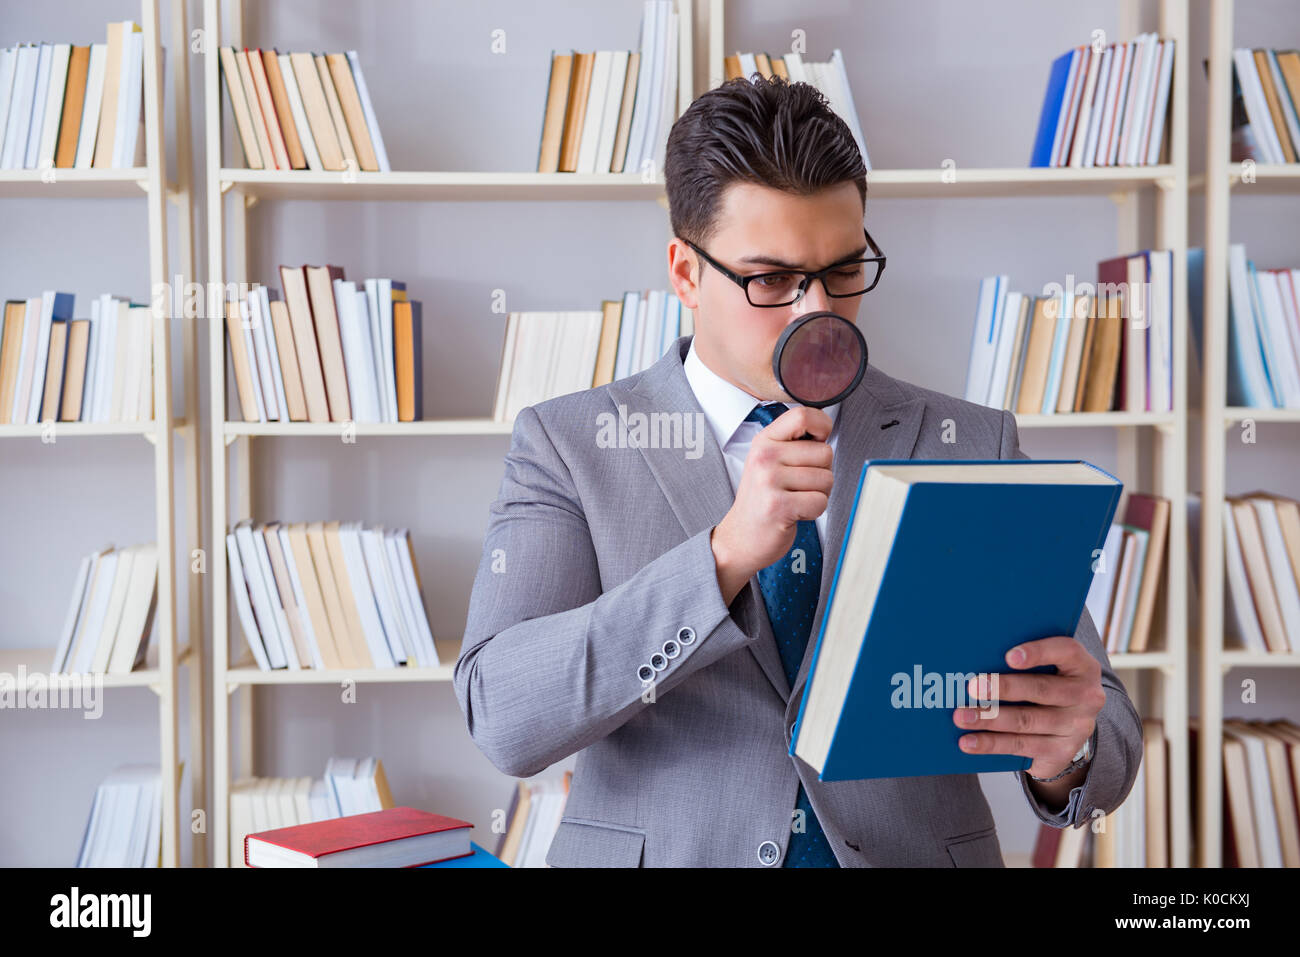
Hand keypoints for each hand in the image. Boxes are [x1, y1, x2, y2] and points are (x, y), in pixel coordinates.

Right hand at [710, 405, 833, 604]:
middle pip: (825, 452)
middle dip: (821, 472)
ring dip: (818, 494)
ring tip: (795, 499)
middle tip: (798, 486)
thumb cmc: (761, 500)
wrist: (739, 538)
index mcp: (764, 441)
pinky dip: (814, 512)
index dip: (822, 426)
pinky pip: (820, 502)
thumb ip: (793, 443)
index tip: (818, 440)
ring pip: (826, 479)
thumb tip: (824, 427)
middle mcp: (765, 456)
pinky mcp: (778, 506)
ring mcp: (769, 481)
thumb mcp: (768, 462)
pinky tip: (795, 513)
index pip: (803, 414)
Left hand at [951, 635, 1104, 780]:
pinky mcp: (1061, 752)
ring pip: (1026, 721)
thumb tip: (976, 654)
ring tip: (961, 716)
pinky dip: (991, 744)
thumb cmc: (1046, 683)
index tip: (1009, 657)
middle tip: (972, 687)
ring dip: (989, 719)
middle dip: (1004, 688)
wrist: (1067, 727)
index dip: (1038, 652)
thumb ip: (1022, 660)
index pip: (1066, 651)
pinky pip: (1021, 747)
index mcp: (1082, 666)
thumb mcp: (1047, 668)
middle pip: (1041, 690)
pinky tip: (968, 742)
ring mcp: (1076, 727)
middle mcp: (1086, 696)